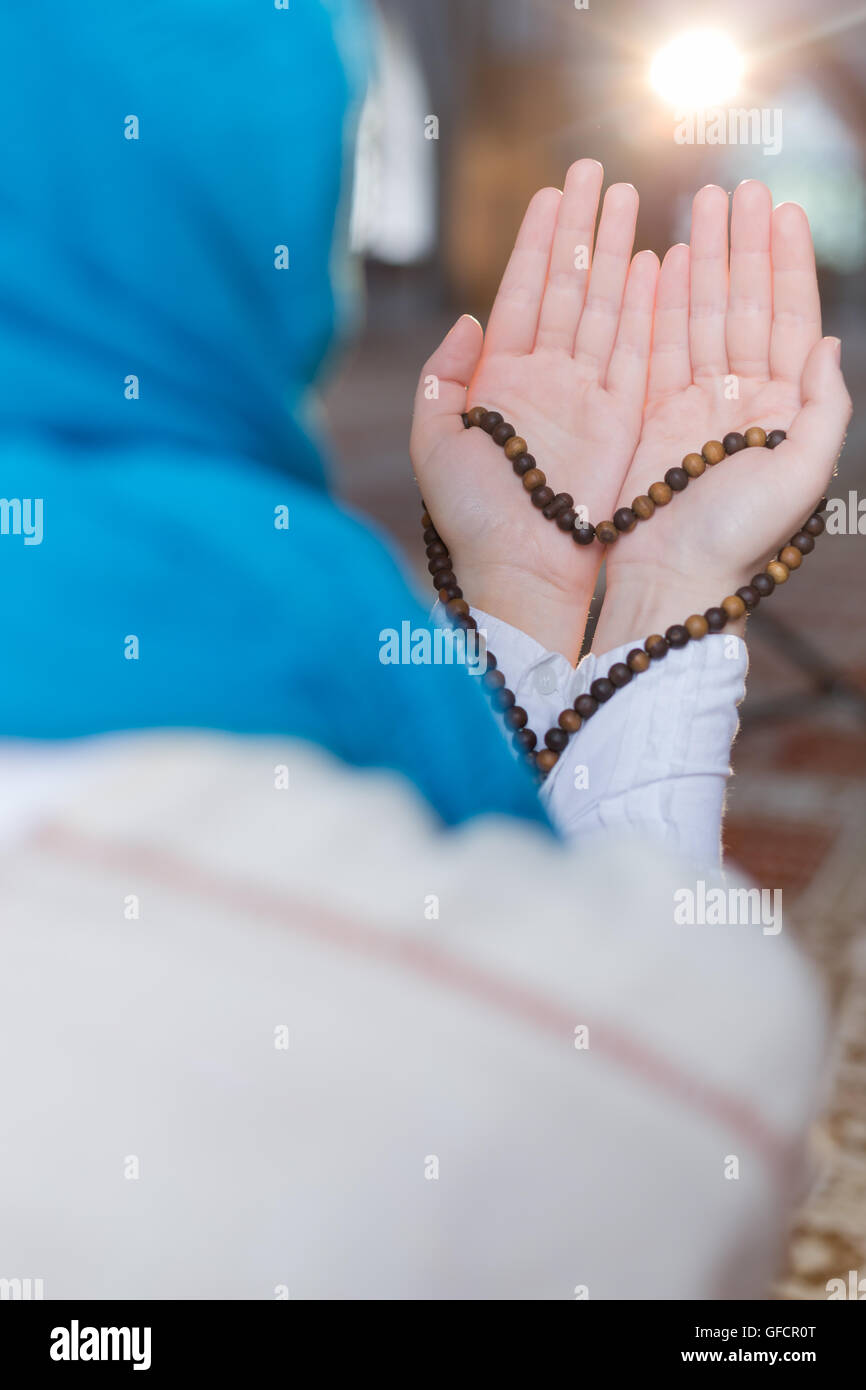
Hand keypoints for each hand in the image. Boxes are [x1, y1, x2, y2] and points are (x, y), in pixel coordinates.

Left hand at [411, 160, 658, 660]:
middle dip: (581, 229)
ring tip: (629, 198)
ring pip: (606, 308)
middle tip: (594, 171)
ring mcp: (588, 396)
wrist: (522, 570)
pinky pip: (638, 351)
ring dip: (616, 252)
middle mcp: (547, 379)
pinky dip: (646, 308)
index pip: (523, 294)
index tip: (551, 194)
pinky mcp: (623, 418)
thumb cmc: (471, 518)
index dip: (537, 243)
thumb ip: (440, 379)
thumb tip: (467, 319)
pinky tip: (652, 263)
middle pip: (569, 287)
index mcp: (499, 381)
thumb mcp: (434, 443)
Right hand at [594, 181, 851, 652]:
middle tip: (739, 188)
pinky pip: (664, 347)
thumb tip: (829, 344)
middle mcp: (744, 399)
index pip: (791, 319)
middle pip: (748, 305)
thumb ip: (822, 409)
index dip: (788, 264)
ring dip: (707, 261)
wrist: (672, 579)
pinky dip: (668, 304)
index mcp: (784, 410)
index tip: (782, 210)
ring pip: (706, 316)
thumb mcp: (800, 476)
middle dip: (745, 246)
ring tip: (702, 206)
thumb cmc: (737, 540)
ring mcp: (699, 405)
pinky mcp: (657, 416)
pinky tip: (669, 262)